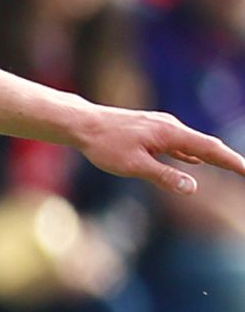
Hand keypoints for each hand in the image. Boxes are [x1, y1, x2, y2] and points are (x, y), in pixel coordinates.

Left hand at [75, 106, 244, 194]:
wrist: (81, 124)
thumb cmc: (104, 145)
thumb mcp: (133, 166)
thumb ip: (164, 176)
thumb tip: (193, 188)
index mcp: (171, 134)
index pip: (210, 149)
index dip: (232, 161)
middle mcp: (170, 126)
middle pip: (207, 145)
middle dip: (228, 159)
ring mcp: (160, 126)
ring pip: (193, 143)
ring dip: (211, 156)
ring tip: (228, 167)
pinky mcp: (150, 129)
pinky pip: (178, 143)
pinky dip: (191, 153)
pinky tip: (194, 160)